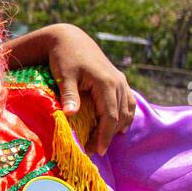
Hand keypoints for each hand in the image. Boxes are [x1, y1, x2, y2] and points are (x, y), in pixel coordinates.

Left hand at [43, 23, 136, 154]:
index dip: (104, 135)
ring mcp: (120, 81)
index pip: (110, 116)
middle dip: (108, 136)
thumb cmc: (63, 57)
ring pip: (126, 110)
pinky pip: (127, 102)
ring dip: (117, 128)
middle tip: (93, 151)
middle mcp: (118, 83)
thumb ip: (69, 94)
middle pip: (119, 116)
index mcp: (106, 83)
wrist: (70, 39)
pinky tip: (119, 128)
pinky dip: (125, 116)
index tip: (96, 151)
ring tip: (102, 143)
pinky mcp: (118, 80)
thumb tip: (69, 114)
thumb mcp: (64, 75)